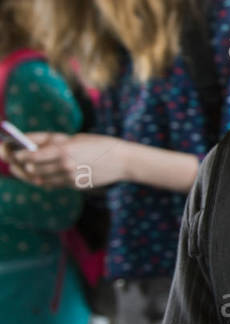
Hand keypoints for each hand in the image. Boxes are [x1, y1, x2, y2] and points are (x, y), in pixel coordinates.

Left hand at [0, 132, 126, 188]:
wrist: (123, 161)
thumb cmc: (99, 144)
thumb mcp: (76, 138)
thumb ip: (53, 142)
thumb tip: (30, 143)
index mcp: (64, 150)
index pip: (31, 155)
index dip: (17, 154)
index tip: (11, 151)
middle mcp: (64, 166)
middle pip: (31, 169)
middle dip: (20, 164)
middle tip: (13, 159)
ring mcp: (69, 178)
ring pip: (39, 178)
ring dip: (30, 173)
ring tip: (24, 167)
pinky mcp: (74, 186)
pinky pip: (51, 184)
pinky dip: (43, 179)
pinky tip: (42, 173)